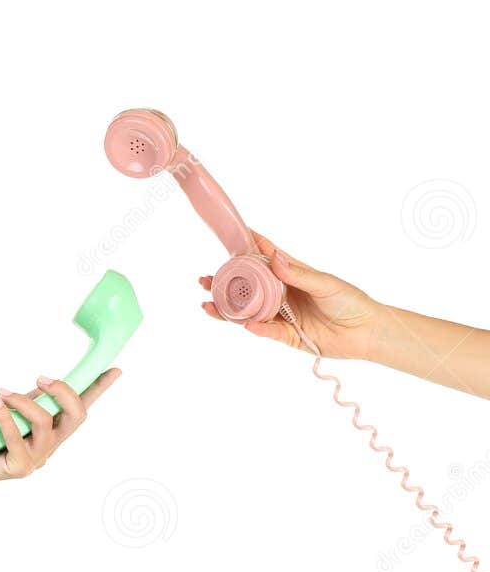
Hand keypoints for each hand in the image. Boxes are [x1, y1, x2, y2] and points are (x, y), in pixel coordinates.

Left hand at [0, 369, 122, 488]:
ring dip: (23, 402)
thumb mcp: (15, 413)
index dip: (100, 389)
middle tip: (40, 378)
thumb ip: (29, 400)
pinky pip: (16, 438)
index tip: (115, 369)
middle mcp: (53, 442)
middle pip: (76, 415)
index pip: (82, 406)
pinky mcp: (21, 466)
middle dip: (63, 392)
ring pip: (44, 423)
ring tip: (1, 393)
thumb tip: (42, 381)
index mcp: (55, 428)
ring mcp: (39, 456)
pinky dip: (5, 417)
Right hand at [199, 230, 379, 358]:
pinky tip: (247, 324)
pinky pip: (267, 331)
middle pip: (247, 287)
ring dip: (229, 309)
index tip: (228, 235)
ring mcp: (282, 315)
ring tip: (209, 306)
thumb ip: (298, 273)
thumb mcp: (325, 283)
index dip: (247, 246)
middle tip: (205, 280)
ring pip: (248, 311)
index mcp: (291, 274)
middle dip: (225, 283)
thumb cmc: (350, 302)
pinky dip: (256, 328)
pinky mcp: (287, 336)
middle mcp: (282, 294)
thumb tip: (273, 257)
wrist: (367, 333)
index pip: (264, 258)